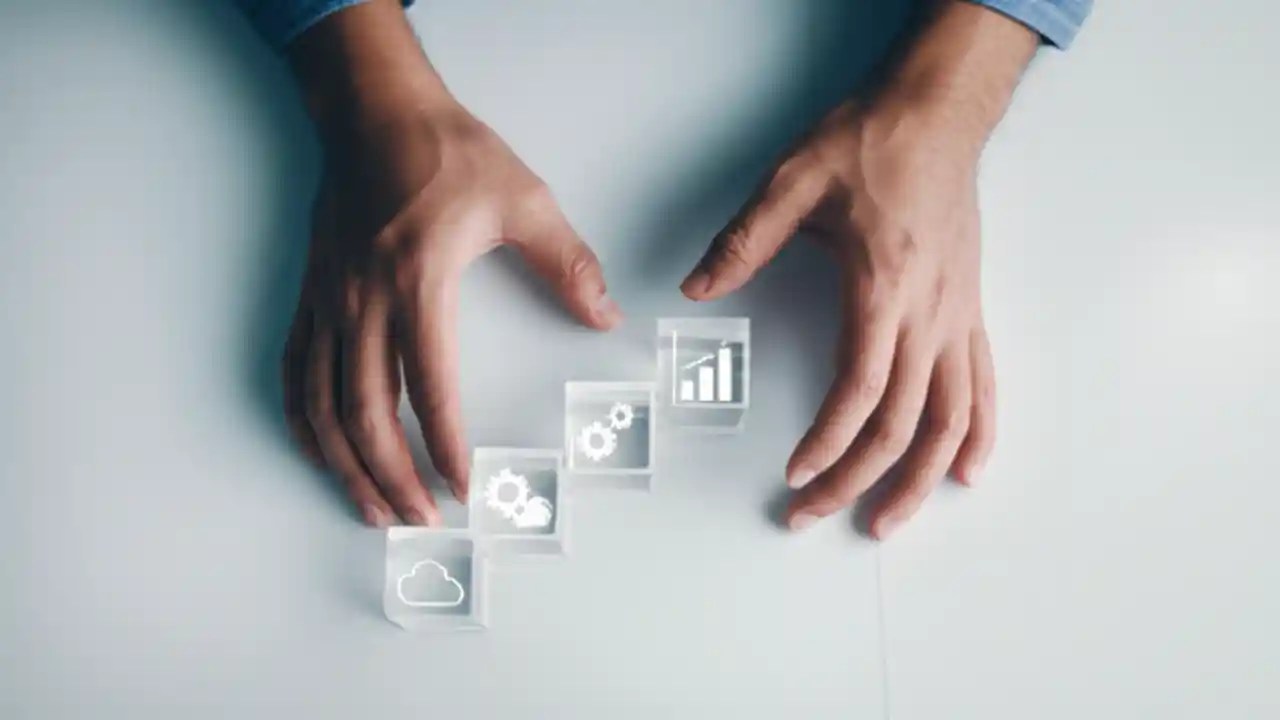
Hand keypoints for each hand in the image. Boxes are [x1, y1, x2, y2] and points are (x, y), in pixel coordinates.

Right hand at [281, 2, 620, 526]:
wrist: (373, 111)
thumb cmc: (446, 153)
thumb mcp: (524, 199)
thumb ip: (568, 263)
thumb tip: (605, 315)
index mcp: (417, 280)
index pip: (429, 385)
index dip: (444, 445)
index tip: (462, 487)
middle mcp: (362, 300)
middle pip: (364, 412)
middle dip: (390, 476)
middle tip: (420, 517)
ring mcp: (327, 300)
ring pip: (322, 404)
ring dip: (344, 464)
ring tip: (372, 507)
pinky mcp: (310, 295)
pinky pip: (295, 372)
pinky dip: (303, 422)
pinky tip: (321, 451)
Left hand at [681, 2, 1035, 537]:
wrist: (937, 111)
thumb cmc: (872, 142)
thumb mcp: (793, 182)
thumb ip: (744, 242)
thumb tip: (697, 287)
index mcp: (883, 286)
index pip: (860, 388)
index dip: (829, 441)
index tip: (797, 473)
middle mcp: (928, 312)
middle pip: (902, 420)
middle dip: (856, 478)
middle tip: (811, 512)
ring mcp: (956, 315)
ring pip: (951, 417)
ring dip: (922, 478)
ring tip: (889, 520)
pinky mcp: (969, 308)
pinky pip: (984, 384)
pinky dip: (978, 434)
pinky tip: (967, 471)